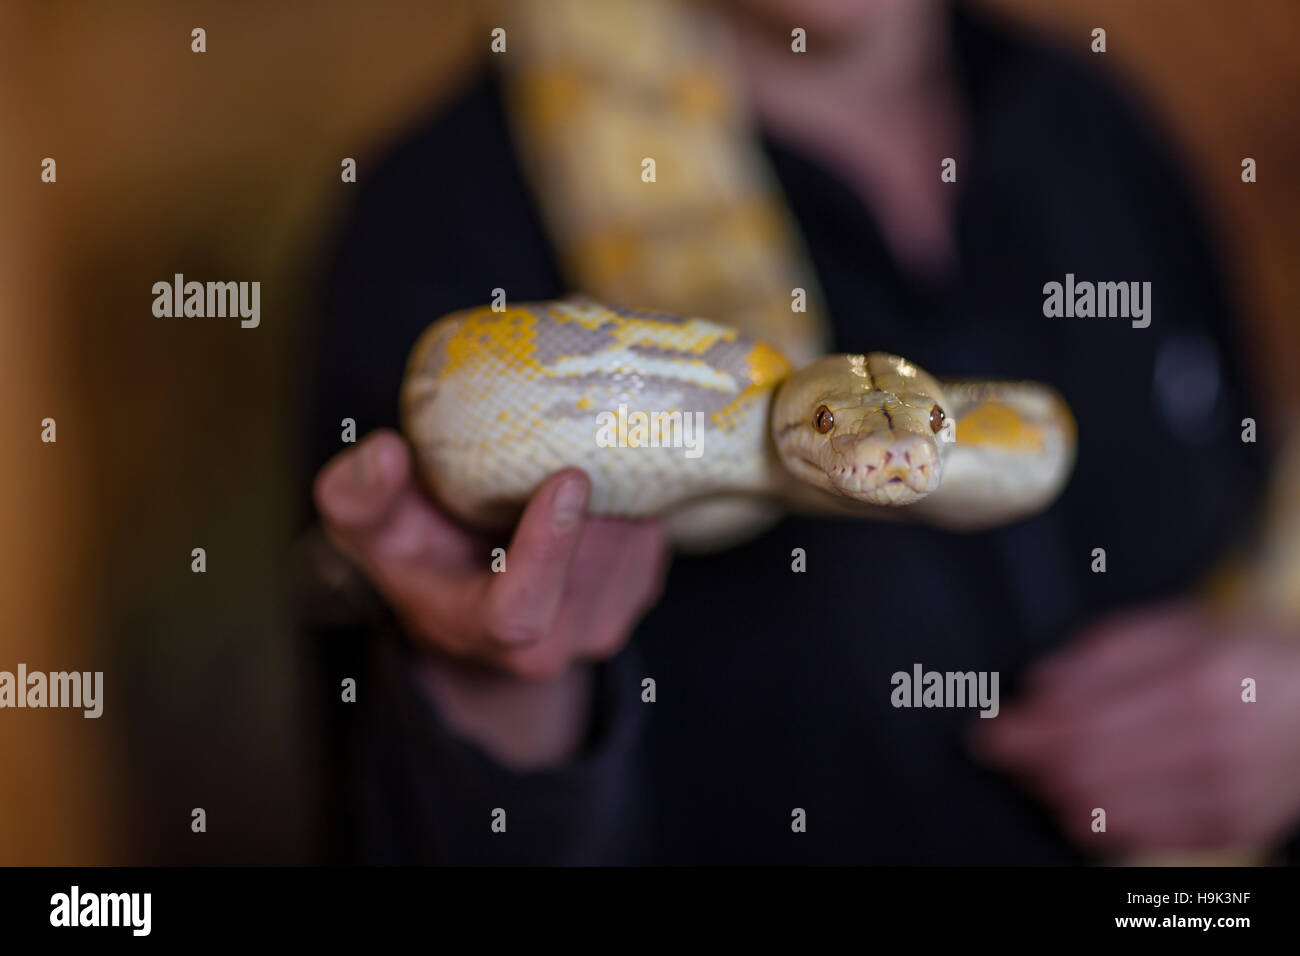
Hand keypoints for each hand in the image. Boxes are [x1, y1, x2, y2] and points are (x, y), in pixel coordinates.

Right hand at [312, 429, 668, 765]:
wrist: (469, 594)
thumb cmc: (414, 550)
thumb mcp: (368, 528)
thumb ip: (360, 497)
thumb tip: (384, 452)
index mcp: (479, 631)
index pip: (519, 611)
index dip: (548, 549)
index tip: (569, 477)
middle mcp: (548, 645)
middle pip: (595, 564)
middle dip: (603, 496)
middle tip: (602, 416)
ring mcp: (600, 627)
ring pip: (634, 549)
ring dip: (625, 488)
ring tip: (603, 428)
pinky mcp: (636, 595)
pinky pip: (652, 540)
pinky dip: (641, 493)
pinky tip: (615, 454)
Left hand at [972, 601, 1299, 851]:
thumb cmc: (1248, 660)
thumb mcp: (1184, 626)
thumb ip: (1107, 650)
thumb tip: (1040, 685)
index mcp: (1202, 682)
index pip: (1084, 719)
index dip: (1023, 729)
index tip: (989, 728)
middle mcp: (1216, 744)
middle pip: (1085, 768)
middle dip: (1027, 761)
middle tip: (1001, 747)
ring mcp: (1225, 794)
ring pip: (1102, 808)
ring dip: (1052, 789)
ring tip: (1041, 764)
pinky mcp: (1227, 828)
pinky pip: (1133, 833)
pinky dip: (1091, 814)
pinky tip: (1081, 790)